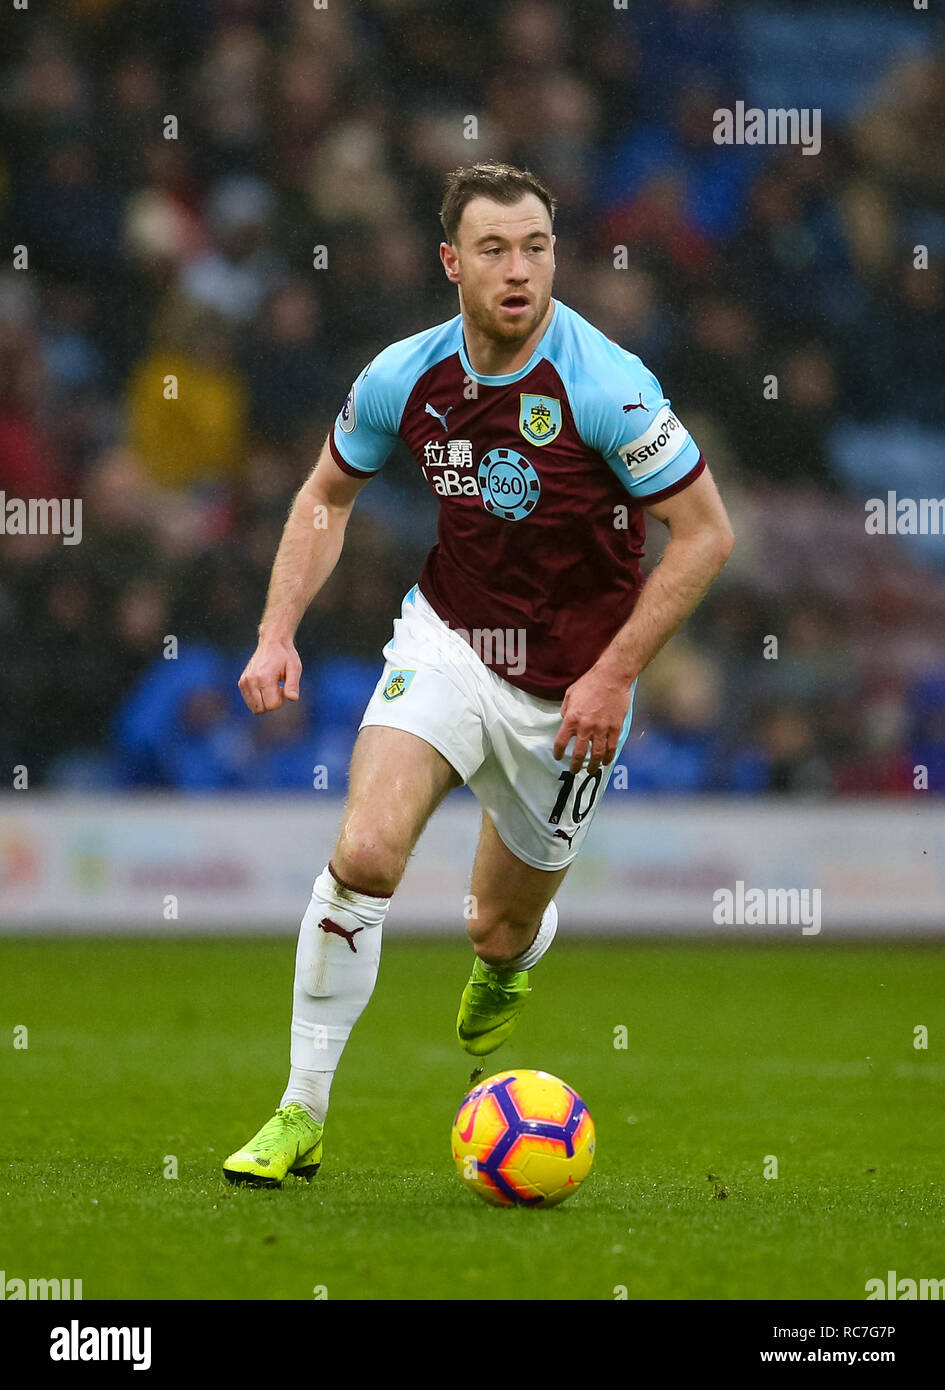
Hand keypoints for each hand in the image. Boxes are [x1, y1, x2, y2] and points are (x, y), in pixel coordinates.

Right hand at [238, 637, 301, 714]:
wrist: (272, 642)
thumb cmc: (285, 656)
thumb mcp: (294, 668)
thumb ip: (293, 685)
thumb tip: (293, 699)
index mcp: (264, 678)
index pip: (271, 705)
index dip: (281, 700)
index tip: (283, 688)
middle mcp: (251, 681)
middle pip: (261, 709)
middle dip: (272, 703)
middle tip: (278, 688)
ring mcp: (244, 682)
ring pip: (254, 708)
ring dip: (264, 702)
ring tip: (271, 687)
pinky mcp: (241, 683)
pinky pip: (250, 701)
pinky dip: (258, 698)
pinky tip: (264, 686)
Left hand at [553, 660, 631, 774]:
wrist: (611, 677)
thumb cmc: (590, 683)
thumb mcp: (570, 694)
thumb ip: (566, 710)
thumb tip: (565, 720)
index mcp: (572, 719)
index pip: (561, 742)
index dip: (559, 752)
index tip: (558, 757)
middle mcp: (586, 727)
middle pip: (580, 753)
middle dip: (576, 765)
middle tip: (574, 771)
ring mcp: (602, 729)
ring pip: (597, 754)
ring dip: (593, 765)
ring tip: (591, 770)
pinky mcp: (615, 728)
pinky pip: (612, 747)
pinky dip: (609, 757)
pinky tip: (606, 762)